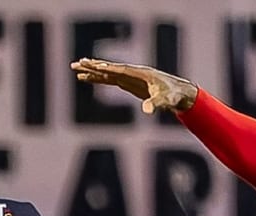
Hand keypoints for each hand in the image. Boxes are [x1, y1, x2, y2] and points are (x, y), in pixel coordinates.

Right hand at [70, 58, 198, 114]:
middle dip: (92, 67)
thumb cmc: (173, 95)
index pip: (119, 70)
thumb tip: (147, 111)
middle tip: (76, 64)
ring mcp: (129, 78)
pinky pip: (109, 79)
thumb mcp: (165, 101)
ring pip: (107, 73)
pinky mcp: (128, 83)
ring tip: (76, 70)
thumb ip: (155, 104)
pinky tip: (88, 78)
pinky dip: (98, 78)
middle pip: (109, 68)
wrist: (179, 93)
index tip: (93, 66)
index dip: (106, 68)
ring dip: (92, 71)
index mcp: (139, 74)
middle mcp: (132, 73)